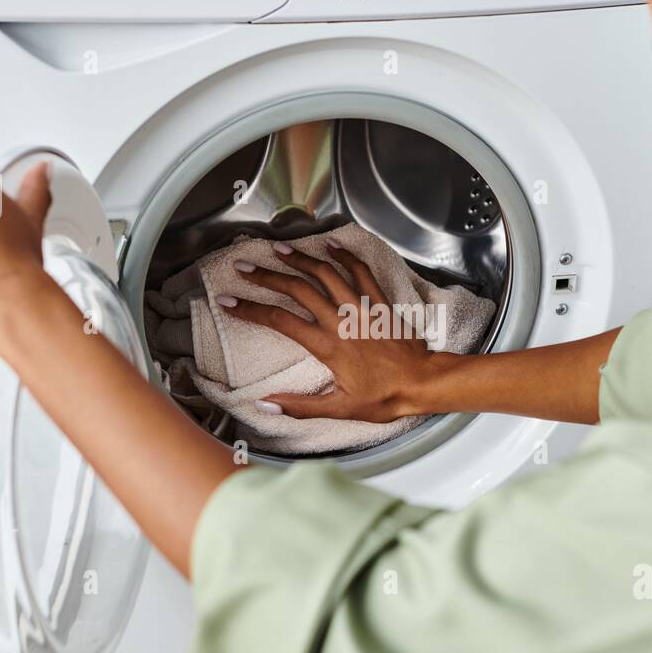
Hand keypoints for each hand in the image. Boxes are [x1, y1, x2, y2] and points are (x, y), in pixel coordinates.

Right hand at [219, 238, 444, 422]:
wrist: (423, 383)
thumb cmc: (384, 398)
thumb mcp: (340, 409)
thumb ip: (300, 406)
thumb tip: (264, 404)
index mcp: (328, 346)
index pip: (280, 321)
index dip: (250, 309)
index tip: (228, 301)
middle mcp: (342, 321)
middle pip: (297, 290)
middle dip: (267, 276)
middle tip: (244, 267)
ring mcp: (361, 308)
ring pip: (326, 275)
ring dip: (300, 259)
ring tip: (278, 249)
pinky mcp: (379, 303)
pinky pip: (361, 272)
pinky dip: (345, 256)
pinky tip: (330, 243)